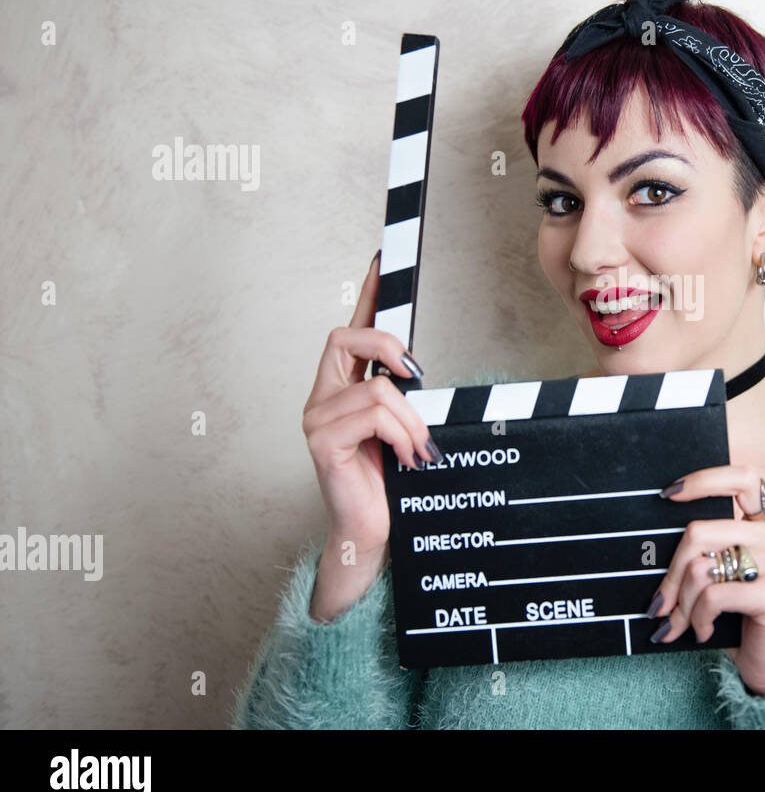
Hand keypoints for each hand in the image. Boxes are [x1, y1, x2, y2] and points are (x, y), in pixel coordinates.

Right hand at [300, 252, 439, 619]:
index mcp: (344, 387)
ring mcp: (317, 417)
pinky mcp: (321, 440)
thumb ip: (406, 399)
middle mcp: (323, 395)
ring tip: (419, 448)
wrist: (372, 534)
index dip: (367, 292)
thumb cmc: (389, 484)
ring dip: (411, 418)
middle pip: (346, 335)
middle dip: (388, 345)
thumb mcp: (406, 430)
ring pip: (376, 386)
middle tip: (417, 373)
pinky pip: (373, 412)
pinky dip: (402, 433)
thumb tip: (422, 372)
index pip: (353, 328)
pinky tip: (408, 456)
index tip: (381, 258)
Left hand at [646, 465, 764, 695]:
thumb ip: (702, 552)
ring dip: (683, 604)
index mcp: (762, 526)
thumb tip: (649, 544)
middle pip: (699, 532)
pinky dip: (698, 618)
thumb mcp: (719, 577)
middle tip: (660, 604)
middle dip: (671, 574)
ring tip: (682, 624)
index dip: (704, 480)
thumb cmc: (737, 617)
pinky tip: (701, 632)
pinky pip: (714, 595)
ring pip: (701, 567)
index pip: (742, 479)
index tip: (667, 494)